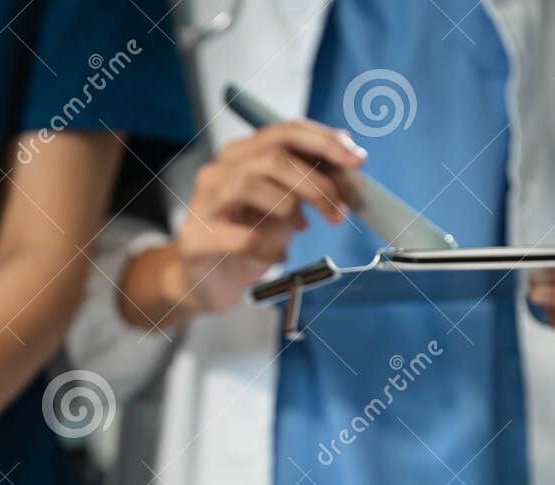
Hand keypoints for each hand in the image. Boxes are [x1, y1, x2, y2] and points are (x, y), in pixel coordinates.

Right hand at [138, 121, 364, 318]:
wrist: (208, 282)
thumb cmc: (247, 238)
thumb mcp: (285, 206)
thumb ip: (310, 183)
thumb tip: (348, 167)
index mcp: (242, 154)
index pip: (286, 132)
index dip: (325, 141)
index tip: (357, 160)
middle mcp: (219, 170)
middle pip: (273, 157)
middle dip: (316, 183)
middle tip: (338, 211)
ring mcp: (204, 202)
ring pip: (252, 185)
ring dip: (291, 209)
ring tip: (302, 229)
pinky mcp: (197, 238)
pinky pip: (244, 237)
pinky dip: (271, 248)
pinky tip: (279, 256)